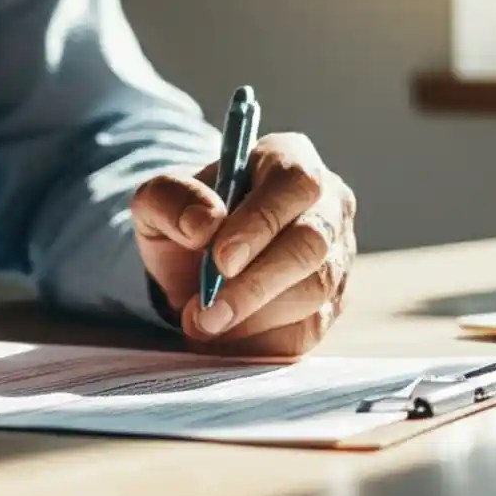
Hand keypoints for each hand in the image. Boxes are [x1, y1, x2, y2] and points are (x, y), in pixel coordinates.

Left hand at [131, 133, 355, 356]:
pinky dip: (262, 336)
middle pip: (313, 241)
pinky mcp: (332, 304)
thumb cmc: (185, 221)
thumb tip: (204, 224)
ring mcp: (336, 255)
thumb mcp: (158, 201)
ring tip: (204, 321)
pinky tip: (227, 334)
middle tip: (208, 309)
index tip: (221, 258)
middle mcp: (326, 204)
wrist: (194, 268)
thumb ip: (171, 200)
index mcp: (289, 160)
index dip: (261, 221)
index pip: (295, 182)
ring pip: (315, 288)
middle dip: (257, 281)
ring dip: (254, 313)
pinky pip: (310, 325)